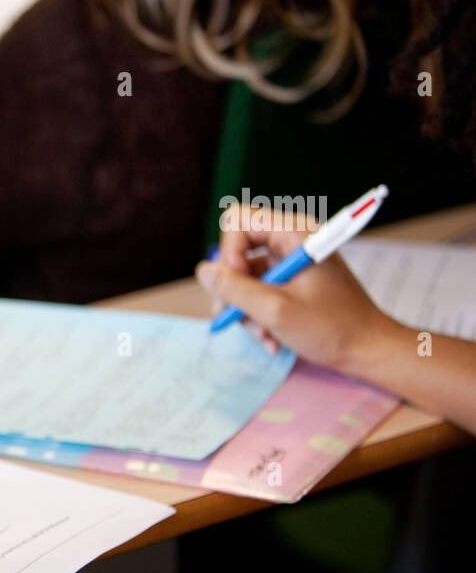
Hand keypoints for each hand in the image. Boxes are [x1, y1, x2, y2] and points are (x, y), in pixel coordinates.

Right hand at [194, 204, 403, 374]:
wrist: (369, 351)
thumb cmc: (332, 329)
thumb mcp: (276, 311)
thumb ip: (235, 289)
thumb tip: (203, 271)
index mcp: (294, 233)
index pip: (238, 221)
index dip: (229, 253)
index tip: (237, 285)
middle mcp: (290, 241)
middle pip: (236, 251)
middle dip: (234, 290)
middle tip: (239, 318)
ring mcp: (290, 263)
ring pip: (243, 277)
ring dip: (245, 310)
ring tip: (263, 336)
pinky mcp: (291, 282)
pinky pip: (258, 292)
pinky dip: (258, 316)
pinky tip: (271, 339)